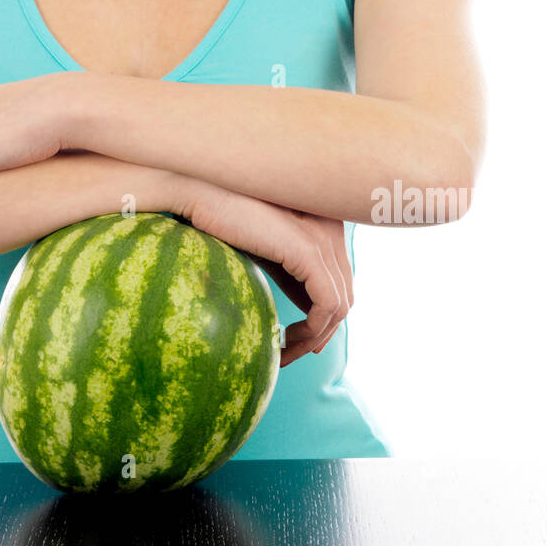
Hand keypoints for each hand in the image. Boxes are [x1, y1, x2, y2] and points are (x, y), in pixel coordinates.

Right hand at [176, 179, 353, 366]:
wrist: (201, 191)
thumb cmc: (223, 218)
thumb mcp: (264, 250)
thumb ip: (289, 272)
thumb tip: (303, 311)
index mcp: (325, 226)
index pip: (339, 283)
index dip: (324, 319)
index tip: (297, 341)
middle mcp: (332, 230)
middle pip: (344, 296)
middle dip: (321, 333)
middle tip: (290, 354)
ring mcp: (324, 239)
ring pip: (339, 306)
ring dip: (313, 338)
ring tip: (283, 352)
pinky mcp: (309, 251)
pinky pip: (328, 305)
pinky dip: (312, 330)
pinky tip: (284, 338)